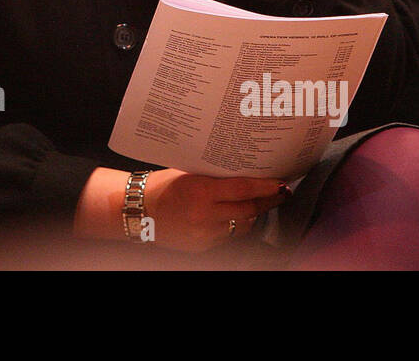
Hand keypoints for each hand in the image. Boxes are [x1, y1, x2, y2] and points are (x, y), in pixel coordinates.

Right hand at [144, 169, 287, 251]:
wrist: (138, 210)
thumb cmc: (161, 186)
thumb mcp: (189, 173)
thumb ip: (215, 176)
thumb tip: (245, 173)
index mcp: (201, 192)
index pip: (243, 189)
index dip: (265, 187)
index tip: (280, 183)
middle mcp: (205, 215)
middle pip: (248, 210)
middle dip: (267, 201)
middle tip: (279, 193)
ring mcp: (204, 234)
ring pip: (242, 226)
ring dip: (253, 215)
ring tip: (259, 203)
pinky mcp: (202, 246)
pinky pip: (227, 236)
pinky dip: (234, 225)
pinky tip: (234, 216)